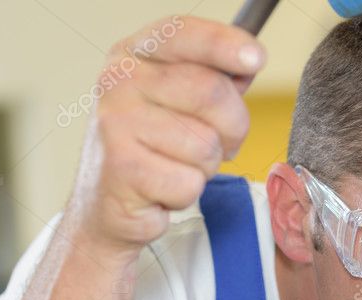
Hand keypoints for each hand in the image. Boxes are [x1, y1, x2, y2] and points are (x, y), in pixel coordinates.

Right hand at [63, 16, 265, 255]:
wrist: (105, 204)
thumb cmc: (151, 149)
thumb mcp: (176, 103)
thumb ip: (212, 78)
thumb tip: (247, 63)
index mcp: (132, 55)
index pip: (182, 34)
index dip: (223, 43)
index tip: (256, 58)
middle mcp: (118, 82)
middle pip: (210, 91)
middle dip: (232, 127)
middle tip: (222, 144)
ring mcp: (116, 124)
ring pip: (205, 145)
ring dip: (205, 167)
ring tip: (176, 167)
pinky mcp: (122, 169)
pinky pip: (189, 182)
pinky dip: (186, 194)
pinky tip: (161, 190)